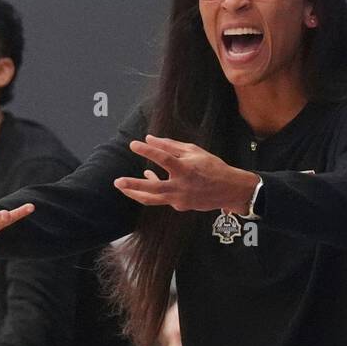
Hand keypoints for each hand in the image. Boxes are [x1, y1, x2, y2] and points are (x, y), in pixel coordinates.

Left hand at [115, 136, 258, 212]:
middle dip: (133, 185)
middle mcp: (181, 186)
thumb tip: (149, 139)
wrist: (229, 190)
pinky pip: (162, 198)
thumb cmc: (212, 167)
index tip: (134, 145)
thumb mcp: (194, 151)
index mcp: (186, 168)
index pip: (163, 158)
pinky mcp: (180, 206)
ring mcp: (180, 199)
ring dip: (136, 193)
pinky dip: (153, 190)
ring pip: (153, 199)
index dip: (147, 151)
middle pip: (153, 189)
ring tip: (123, 187)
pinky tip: (148, 179)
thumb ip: (171, 145)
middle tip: (117, 182)